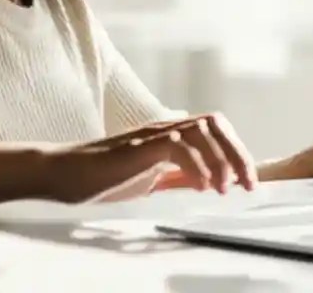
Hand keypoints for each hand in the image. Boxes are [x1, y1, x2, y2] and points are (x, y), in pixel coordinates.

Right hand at [44, 113, 257, 203]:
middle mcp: (163, 127)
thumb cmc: (102, 176)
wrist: (65, 173)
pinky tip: (198, 187)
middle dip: (238, 153)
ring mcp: (150, 134)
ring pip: (201, 130)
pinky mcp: (138, 147)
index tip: (246, 181)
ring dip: (219, 160)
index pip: (214, 128)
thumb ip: (173, 173)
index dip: (236, 151)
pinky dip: (195, 167)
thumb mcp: (148, 177)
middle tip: (247, 184)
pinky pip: (177, 146)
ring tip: (221, 189)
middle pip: (215, 123)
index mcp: (169, 134)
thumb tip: (200, 180)